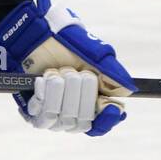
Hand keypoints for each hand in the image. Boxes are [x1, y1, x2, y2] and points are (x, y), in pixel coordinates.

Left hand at [0, 0, 134, 135]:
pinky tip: (43, 79)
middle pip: (83, 121)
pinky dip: (47, 94)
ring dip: (61, 90)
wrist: (34, 33)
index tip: (111, 107)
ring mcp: (51, 114)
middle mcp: (69, 113)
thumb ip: (111, 73)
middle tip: (73, 71)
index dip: (107, 120)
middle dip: (81, 93)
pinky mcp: (32, 112)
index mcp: (88, 101)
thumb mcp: (93, 54)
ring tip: (56, 71)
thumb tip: (128, 90)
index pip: (99, 125)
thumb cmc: (64, 42)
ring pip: (64, 118)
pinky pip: (44, 115)